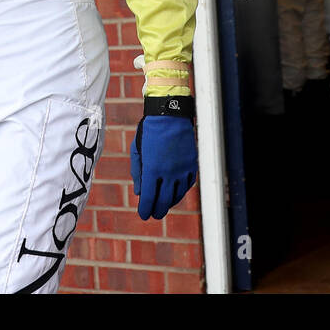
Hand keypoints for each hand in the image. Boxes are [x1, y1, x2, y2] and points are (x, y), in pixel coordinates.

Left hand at [130, 98, 197, 219]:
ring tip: (164, 205)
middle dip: (157, 210)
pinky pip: (187, 184)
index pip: (148, 198)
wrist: (170, 115)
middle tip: (154, 214)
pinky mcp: (191, 164)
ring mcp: (182, 169)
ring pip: (177, 195)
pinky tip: (176, 192)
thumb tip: (140, 193)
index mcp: (152, 169)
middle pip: (163, 201)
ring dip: (170, 203)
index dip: (145, 210)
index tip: (143, 215)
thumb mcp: (137, 151)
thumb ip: (138, 173)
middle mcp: (168, 172)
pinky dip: (181, 191)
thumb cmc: (149, 132)